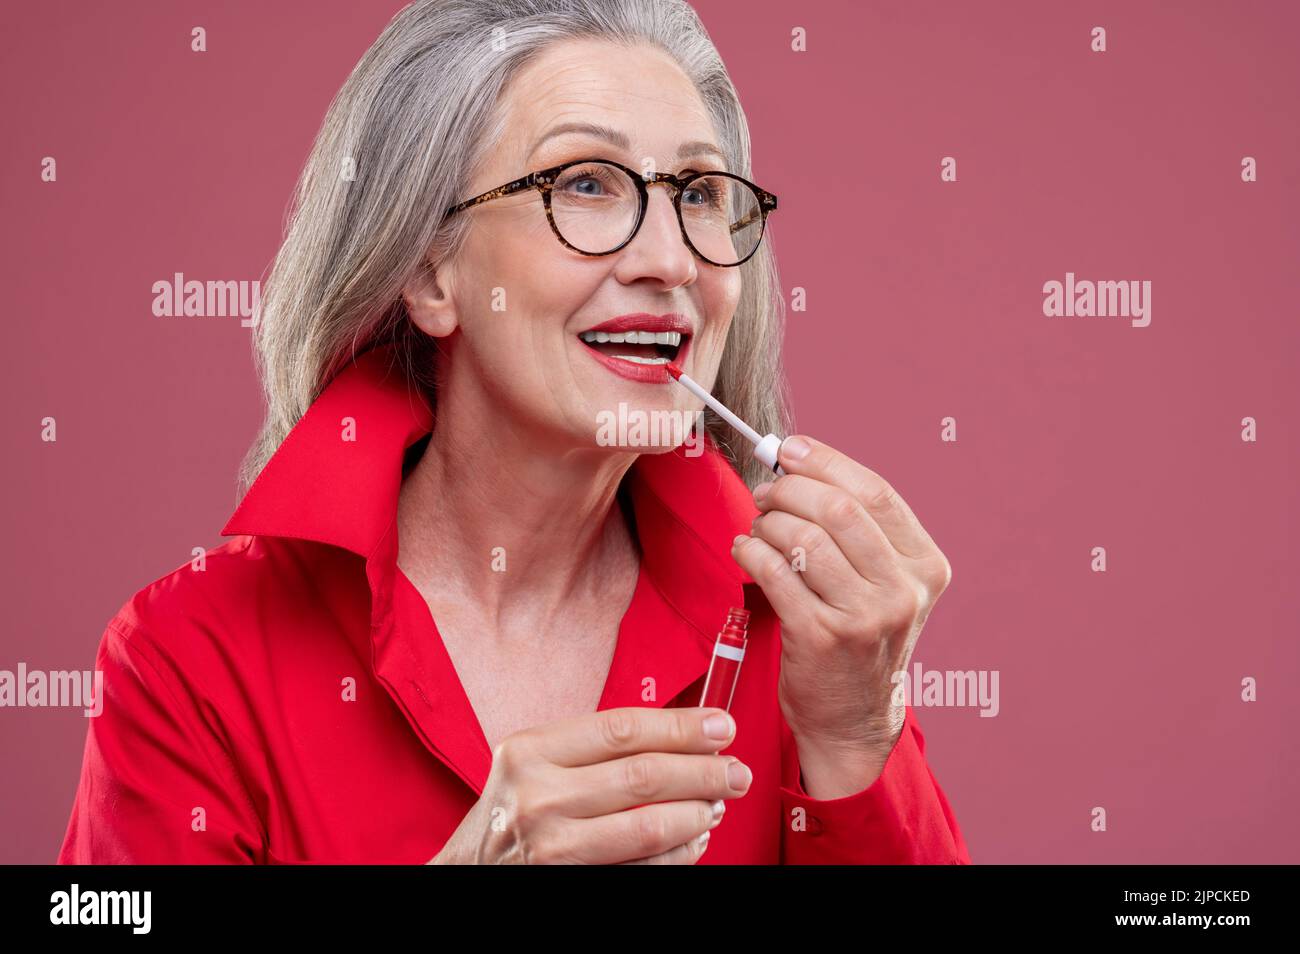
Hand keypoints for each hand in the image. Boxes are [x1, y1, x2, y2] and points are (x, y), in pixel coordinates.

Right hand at [427, 706, 751, 863]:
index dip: (682, 727)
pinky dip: (680, 854)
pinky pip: (644, 868)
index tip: (723, 727)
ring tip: (718, 804)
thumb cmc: (514, 808)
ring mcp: (552, 847)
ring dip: (698, 814)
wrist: (470, 871)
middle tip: (737, 771)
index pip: (623, 730)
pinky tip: (694, 840)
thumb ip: (598, 746)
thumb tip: (688, 736)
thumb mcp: (537, 762)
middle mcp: (537, 796)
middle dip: (704, 772)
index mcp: (531, 751)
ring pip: (649, 827)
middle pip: (644, 776)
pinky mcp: (570, 881)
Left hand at [730, 435, 951, 796]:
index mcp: (926, 566)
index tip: (790, 449)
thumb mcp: (883, 583)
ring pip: (804, 538)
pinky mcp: (821, 638)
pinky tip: (744, 551)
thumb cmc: (859, 637)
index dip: (826, 462)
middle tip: (766, 493)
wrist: (854, 719)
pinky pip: (775, 573)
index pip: (875, 493)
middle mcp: (902, 591)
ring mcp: (864, 617)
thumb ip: (856, 529)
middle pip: (839, 509)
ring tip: (758, 529)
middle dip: (791, 489)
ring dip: (769, 523)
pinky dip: (750, 551)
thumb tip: (796, 462)